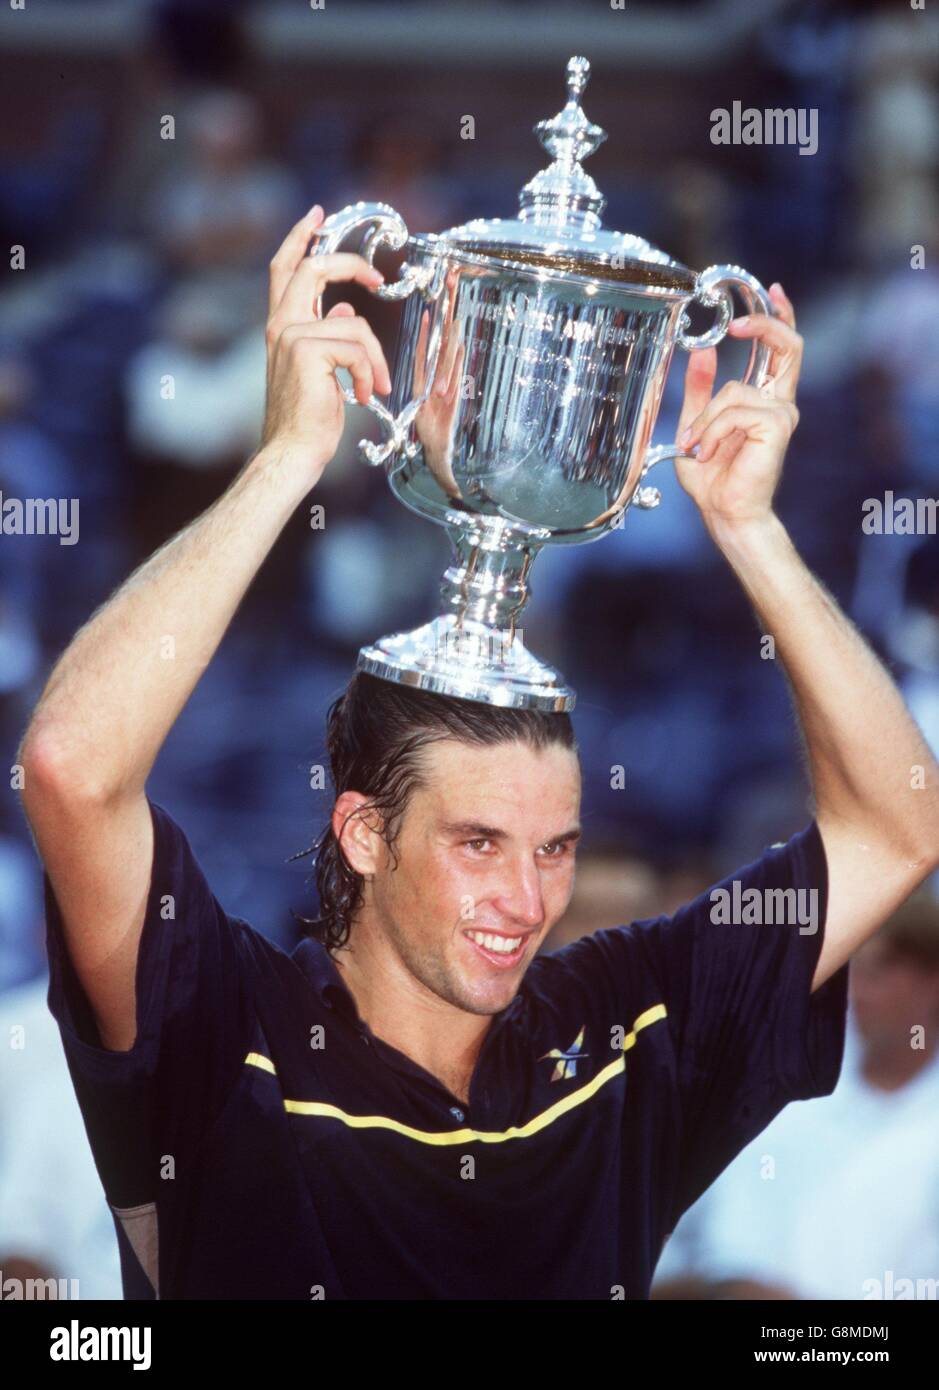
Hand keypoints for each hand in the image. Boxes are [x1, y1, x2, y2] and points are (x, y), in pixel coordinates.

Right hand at [260, 205, 392, 483]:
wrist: (293, 450)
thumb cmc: (307, 418)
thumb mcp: (321, 370)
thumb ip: (327, 335)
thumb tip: (344, 312)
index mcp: (281, 326)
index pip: (285, 269)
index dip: (300, 237)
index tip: (318, 214)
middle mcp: (280, 325)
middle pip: (313, 269)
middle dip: (349, 263)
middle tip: (377, 276)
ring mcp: (291, 335)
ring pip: (354, 323)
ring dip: (374, 359)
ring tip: (373, 388)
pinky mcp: (307, 351)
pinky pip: (357, 346)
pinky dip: (368, 373)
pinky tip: (362, 396)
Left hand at [412, 269, 464, 496]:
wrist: (439, 470)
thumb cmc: (428, 444)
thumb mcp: (415, 412)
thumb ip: (407, 388)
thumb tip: (392, 367)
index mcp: (427, 384)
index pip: (427, 346)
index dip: (430, 323)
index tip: (434, 297)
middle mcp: (440, 385)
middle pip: (443, 344)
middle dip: (447, 315)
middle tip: (452, 283)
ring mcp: (448, 395)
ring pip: (450, 359)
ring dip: (451, 332)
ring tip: (454, 304)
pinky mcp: (451, 409)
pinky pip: (453, 381)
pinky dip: (454, 364)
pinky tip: (457, 344)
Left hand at [673, 283, 802, 533]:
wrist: (723, 510)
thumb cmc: (712, 476)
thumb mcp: (696, 422)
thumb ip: (700, 387)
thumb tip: (704, 349)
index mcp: (764, 399)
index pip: (781, 349)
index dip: (779, 317)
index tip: (770, 291)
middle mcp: (780, 402)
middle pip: (787, 347)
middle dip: (763, 326)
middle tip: (734, 324)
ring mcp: (782, 414)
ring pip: (733, 390)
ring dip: (705, 420)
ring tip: (697, 447)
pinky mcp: (777, 426)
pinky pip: (734, 411)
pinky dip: (712, 431)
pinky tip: (709, 451)